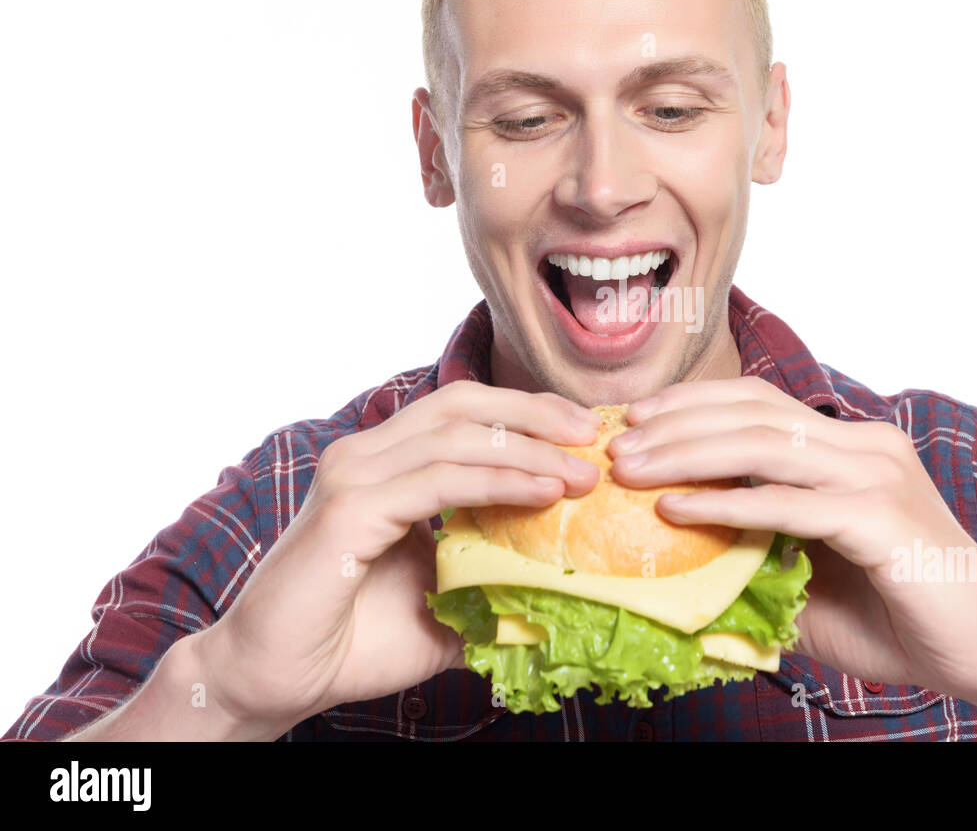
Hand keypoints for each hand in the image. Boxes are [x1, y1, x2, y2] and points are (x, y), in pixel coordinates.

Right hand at [191, 380, 601, 734]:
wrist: (276, 680)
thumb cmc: (354, 642)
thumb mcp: (443, 602)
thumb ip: (490, 579)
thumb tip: (559, 583)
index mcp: (384, 464)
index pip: (462, 411)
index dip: (525, 411)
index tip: (581, 432)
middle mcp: (364, 456)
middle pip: (462, 404)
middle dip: (534, 413)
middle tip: (590, 435)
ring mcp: (352, 478)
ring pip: (456, 437)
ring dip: (528, 449)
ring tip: (579, 473)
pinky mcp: (348, 511)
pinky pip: (439, 482)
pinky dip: (498, 482)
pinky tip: (541, 492)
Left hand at [606, 375, 976, 704]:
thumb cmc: (899, 615)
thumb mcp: (810, 578)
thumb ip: (757, 555)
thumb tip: (679, 558)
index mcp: (849, 445)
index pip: (759, 402)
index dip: (692, 403)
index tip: (633, 421)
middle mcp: (865, 445)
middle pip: (752, 413)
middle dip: (675, 424)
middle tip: (614, 445)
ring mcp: (876, 476)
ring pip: (763, 445)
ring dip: (687, 454)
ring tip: (630, 472)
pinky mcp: (880, 518)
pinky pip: (788, 502)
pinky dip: (727, 503)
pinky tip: (678, 510)